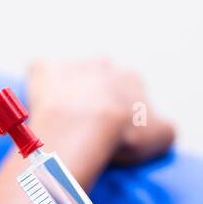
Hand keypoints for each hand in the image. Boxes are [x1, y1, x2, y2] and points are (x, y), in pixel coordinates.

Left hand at [26, 58, 174, 165]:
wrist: (84, 126)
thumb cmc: (124, 134)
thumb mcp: (162, 137)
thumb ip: (164, 129)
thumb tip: (161, 130)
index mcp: (132, 79)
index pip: (130, 91)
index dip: (123, 112)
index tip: (114, 133)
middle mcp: (104, 66)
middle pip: (100, 78)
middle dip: (95, 97)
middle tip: (87, 127)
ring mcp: (73, 66)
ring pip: (70, 75)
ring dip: (67, 91)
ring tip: (61, 120)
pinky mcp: (43, 71)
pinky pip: (39, 71)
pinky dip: (38, 84)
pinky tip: (38, 105)